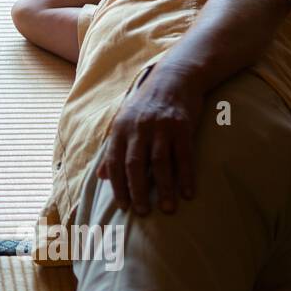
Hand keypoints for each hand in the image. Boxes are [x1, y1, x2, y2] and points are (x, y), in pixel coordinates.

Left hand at [98, 64, 203, 215]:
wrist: (174, 77)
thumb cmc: (146, 105)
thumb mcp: (124, 122)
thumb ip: (114, 149)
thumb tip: (101, 177)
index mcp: (120, 128)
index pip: (115, 161)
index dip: (118, 185)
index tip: (122, 205)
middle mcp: (138, 127)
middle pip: (135, 164)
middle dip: (137, 190)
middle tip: (142, 212)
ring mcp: (161, 126)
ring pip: (160, 163)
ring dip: (163, 188)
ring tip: (167, 209)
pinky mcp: (183, 126)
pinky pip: (184, 156)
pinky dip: (186, 176)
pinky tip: (188, 193)